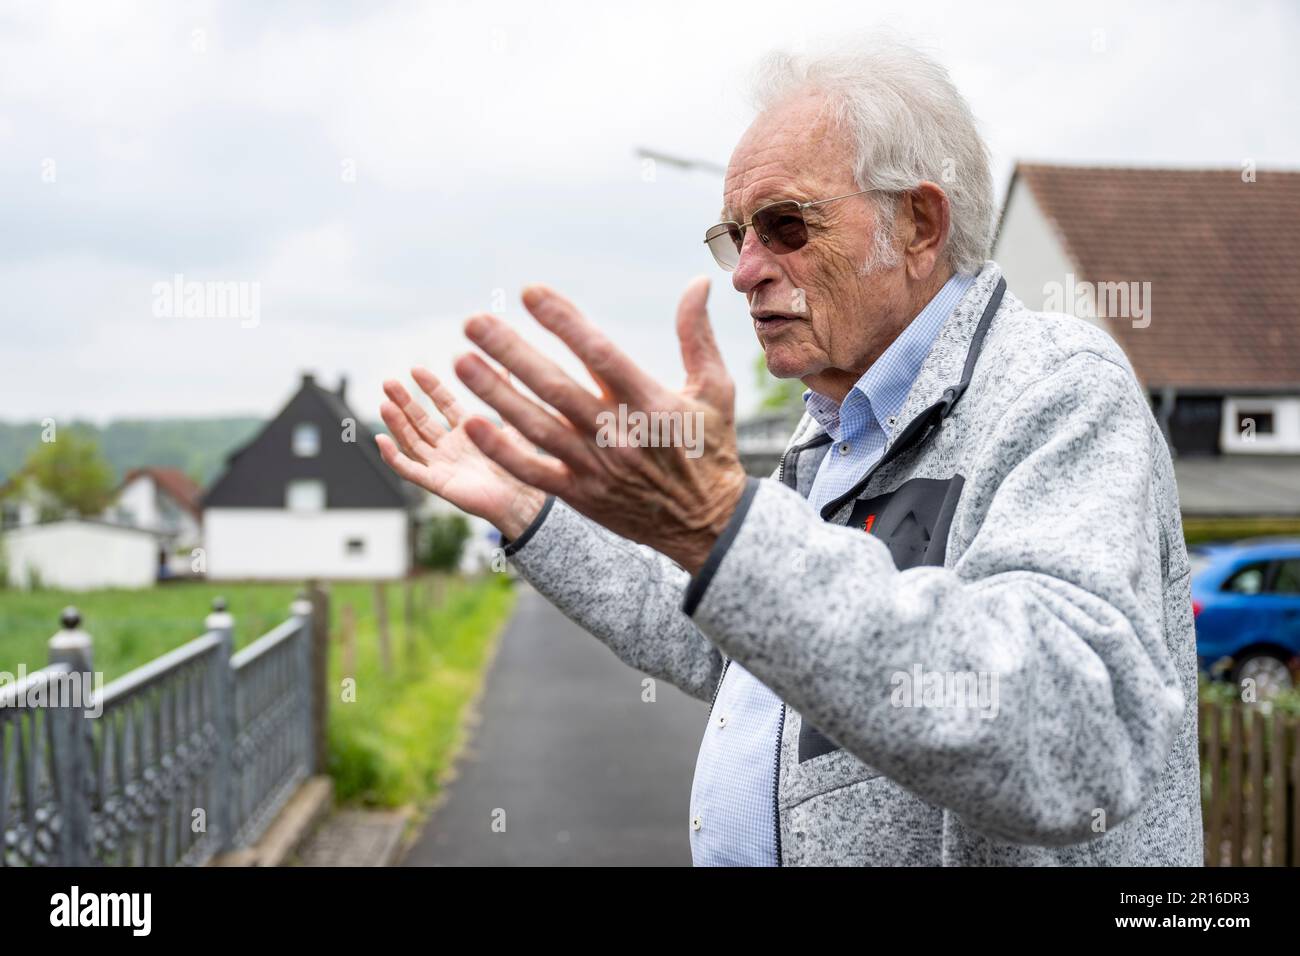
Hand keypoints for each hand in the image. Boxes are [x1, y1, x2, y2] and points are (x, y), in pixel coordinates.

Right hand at [376, 367, 546, 539]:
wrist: (524, 501)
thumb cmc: (524, 469)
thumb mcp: (516, 427)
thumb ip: (506, 399)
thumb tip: (505, 367)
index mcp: (468, 432)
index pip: (443, 404)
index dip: (430, 387)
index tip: (415, 370)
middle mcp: (451, 447)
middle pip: (421, 421)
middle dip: (404, 402)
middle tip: (388, 383)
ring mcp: (442, 465)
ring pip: (411, 441)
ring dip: (396, 424)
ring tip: (384, 404)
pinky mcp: (437, 483)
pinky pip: (409, 470)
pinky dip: (393, 457)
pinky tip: (381, 440)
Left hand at [452, 277, 747, 573]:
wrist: (707, 525)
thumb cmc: (710, 448)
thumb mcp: (715, 389)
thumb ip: (697, 335)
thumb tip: (697, 282)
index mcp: (650, 401)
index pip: (599, 353)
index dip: (563, 320)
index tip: (530, 292)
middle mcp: (618, 433)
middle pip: (555, 386)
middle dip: (512, 352)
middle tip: (473, 322)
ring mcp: (596, 466)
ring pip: (537, 425)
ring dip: (496, 394)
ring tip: (461, 362)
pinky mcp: (580, 494)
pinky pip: (534, 471)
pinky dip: (503, 450)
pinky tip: (472, 425)